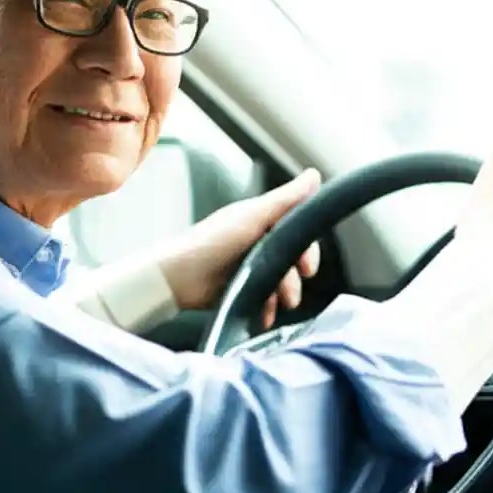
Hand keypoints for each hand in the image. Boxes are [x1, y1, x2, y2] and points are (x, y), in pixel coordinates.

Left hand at [158, 169, 322, 329]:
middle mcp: (257, 242)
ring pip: (280, 282)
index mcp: (261, 221)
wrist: (178, 278)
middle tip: (292, 294)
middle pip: (291, 260)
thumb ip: (285, 199)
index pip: (297, 232)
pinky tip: (266, 317)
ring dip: (284, 296)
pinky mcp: (240, 288)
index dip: (307, 250)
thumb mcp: (252, 217)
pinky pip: (264, 300)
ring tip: (280, 305)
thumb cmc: (211, 242)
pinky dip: (268, 309)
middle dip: (295, 278)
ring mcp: (248, 266)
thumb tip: (314, 175)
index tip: (307, 267)